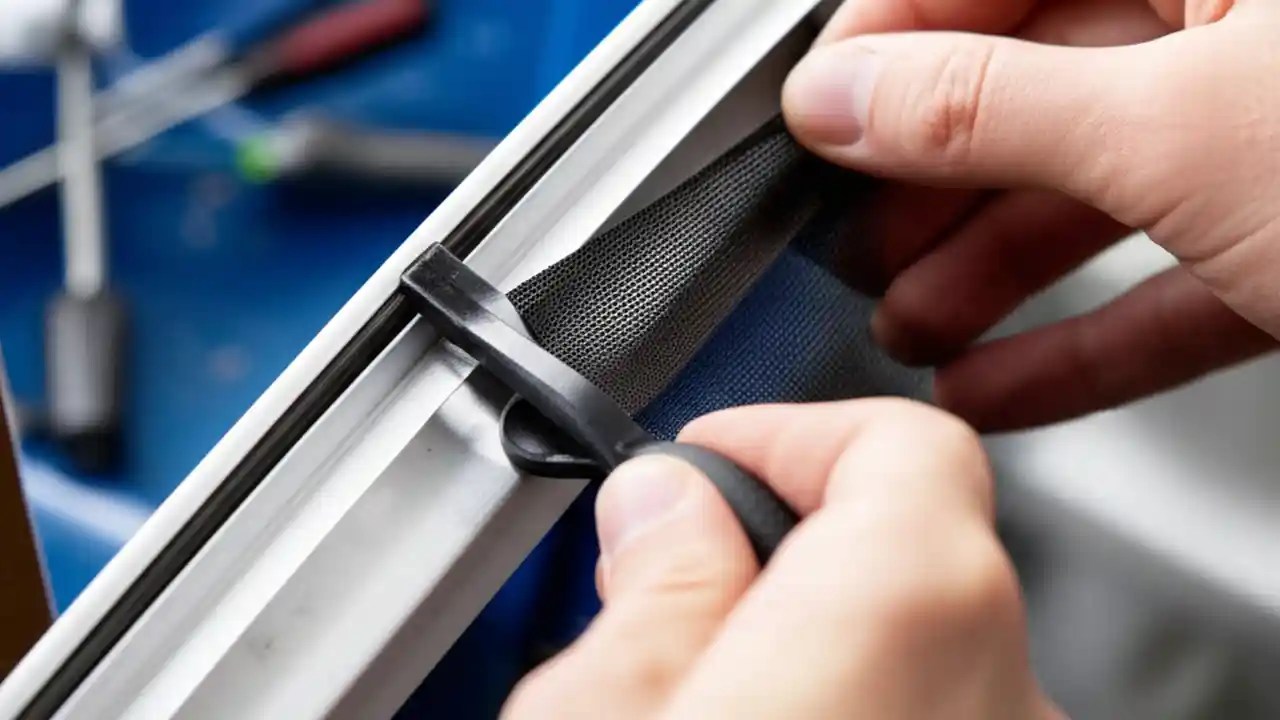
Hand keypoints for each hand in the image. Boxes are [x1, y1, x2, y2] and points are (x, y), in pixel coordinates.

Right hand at [502, 400, 1059, 719]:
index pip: (897, 437)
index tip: (701, 464)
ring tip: (701, 678)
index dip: (781, 433)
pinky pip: (933, 714)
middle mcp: (1002, 692)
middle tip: (677, 576)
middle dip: (786, 539)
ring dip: (816, 630)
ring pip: (920, 645)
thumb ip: (649, 585)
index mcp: (907, 611)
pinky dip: (855, 697)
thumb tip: (663, 505)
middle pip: (911, 540)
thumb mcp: (597, 715)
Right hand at [783, 0, 1278, 430]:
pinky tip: (999, 383)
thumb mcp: (1181, 125)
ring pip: (1087, 203)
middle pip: (1029, 97)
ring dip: (982, 279)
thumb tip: (843, 100)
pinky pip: (1157, 292)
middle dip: (926, 191)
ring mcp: (1262, 145)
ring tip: (906, 329)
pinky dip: (1076, 345)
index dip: (882, 46)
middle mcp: (1231, 36)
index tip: (814, 121)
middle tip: (855, 243)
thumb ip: (990, 108)